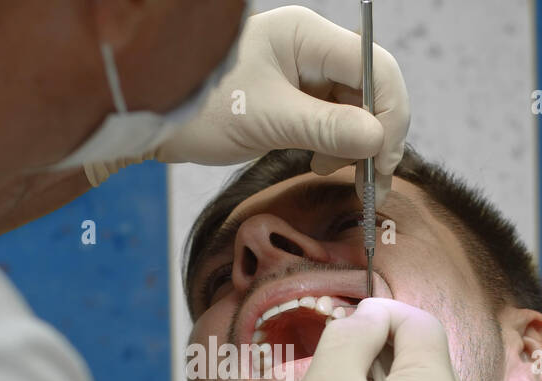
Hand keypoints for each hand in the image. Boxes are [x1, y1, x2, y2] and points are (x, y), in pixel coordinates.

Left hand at [85, 5, 409, 203]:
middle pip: (371, 89)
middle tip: (372, 183)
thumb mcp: (266, 120)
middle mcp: (311, 48)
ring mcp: (303, 72)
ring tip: (336, 174)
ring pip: (355, 108)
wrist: (152, 119)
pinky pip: (332, 120)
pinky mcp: (293, 98)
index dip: (390, 116)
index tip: (382, 163)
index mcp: (307, 36)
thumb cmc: (200, 109)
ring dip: (356, 145)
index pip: (376, 67)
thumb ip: (325, 128)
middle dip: (376, 136)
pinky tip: (320, 164)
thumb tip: (378, 140)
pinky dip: (335, 146)